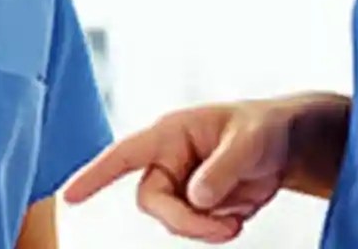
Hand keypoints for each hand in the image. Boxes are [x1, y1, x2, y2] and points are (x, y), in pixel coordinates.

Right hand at [63, 100, 293, 243]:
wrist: (288, 147)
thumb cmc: (264, 129)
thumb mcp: (250, 141)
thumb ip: (223, 167)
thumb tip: (196, 197)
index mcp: (170, 134)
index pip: (124, 154)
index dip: (95, 174)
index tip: (69, 197)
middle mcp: (168, 161)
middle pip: (152, 201)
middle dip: (186, 221)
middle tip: (227, 227)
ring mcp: (181, 185)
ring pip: (173, 220)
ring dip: (205, 228)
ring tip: (239, 218)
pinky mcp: (197, 206)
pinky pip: (195, 229)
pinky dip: (218, 229)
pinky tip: (239, 214)